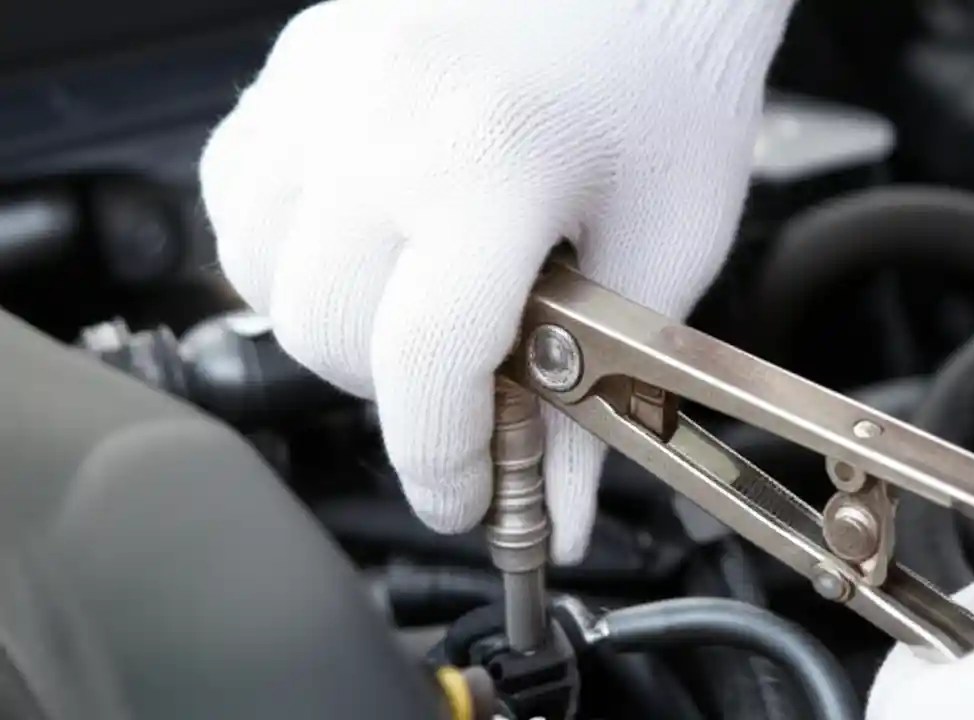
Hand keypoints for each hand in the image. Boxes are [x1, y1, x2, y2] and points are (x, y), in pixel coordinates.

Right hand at [199, 0, 792, 561]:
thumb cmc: (668, 88)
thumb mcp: (662, 254)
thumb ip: (595, 394)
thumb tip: (558, 510)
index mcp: (495, 167)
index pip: (423, 367)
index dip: (441, 463)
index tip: (464, 497)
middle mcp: (387, 121)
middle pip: (327, 336)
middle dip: (399, 398)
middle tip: (465, 384)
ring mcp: (331, 86)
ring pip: (261, 274)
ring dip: (332, 328)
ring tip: (413, 309)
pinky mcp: (305, 64)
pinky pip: (237, 194)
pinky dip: (283, 247)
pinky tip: (357, 244)